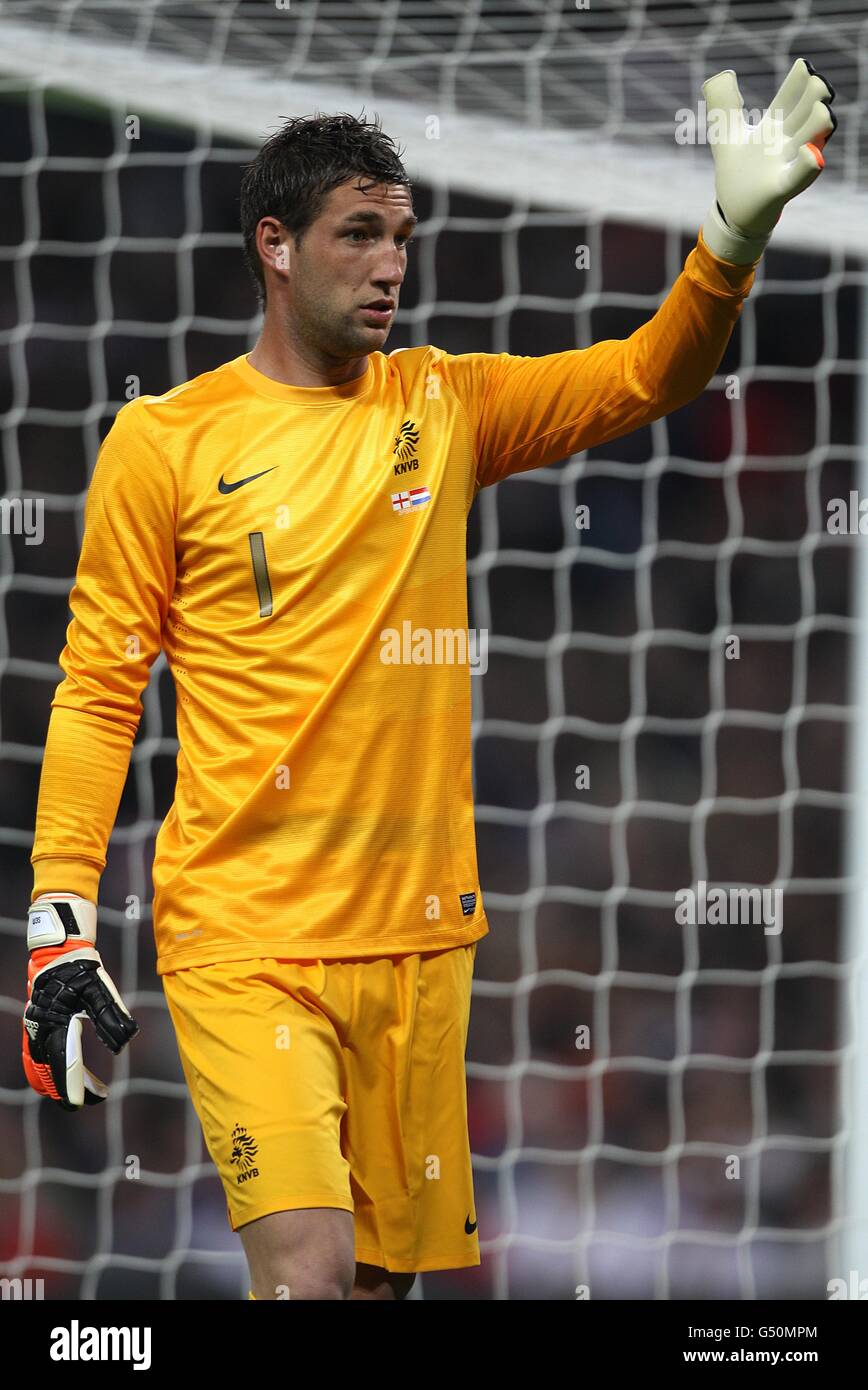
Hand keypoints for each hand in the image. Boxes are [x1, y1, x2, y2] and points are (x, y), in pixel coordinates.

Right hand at [22, 894, 138, 1110]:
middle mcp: (41, 1031)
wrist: (57, 953)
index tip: (84, 1103)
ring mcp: (35, 1030)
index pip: (66, 1063)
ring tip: (82, 1091)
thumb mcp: (100, 990)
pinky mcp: (35, 1028)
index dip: (75, 1086)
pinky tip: (62, 1076)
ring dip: (60, 1081)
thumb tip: (124, 1044)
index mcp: (57, 1023)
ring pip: (43, 1067)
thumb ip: (112, 1017)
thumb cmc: (80, 971)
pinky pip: (37, 1058)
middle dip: (71, 1088)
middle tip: (94, 1097)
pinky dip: (49, 1071)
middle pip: (52, 1072)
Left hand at [701, 58, 836, 262]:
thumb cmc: (736, 172)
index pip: (791, 96)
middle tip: (818, 84)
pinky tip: (812, 153)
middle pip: (807, 112)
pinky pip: (798, 177)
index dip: (800, 80)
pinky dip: (807, 166)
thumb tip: (722, 75)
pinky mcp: (779, 190)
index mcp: (774, 127)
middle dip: (815, 96)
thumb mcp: (725, 135)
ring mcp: (785, 165)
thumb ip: (722, 104)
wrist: (733, 213)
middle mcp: (785, 142)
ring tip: (823, 109)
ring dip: (818, 124)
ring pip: (810, 140)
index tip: (805, 67)